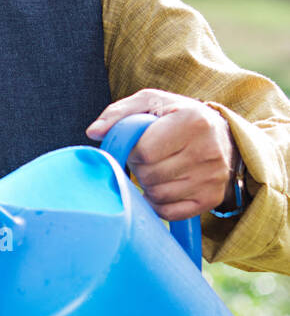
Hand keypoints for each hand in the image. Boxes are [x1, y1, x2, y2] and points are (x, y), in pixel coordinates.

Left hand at [85, 90, 236, 220]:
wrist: (223, 135)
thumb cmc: (179, 116)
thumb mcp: (151, 102)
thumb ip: (119, 113)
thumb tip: (93, 132)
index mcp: (193, 122)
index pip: (145, 151)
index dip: (133, 150)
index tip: (139, 144)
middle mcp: (208, 151)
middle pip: (150, 175)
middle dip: (140, 168)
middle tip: (149, 157)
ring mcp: (212, 178)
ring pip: (158, 195)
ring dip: (148, 185)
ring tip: (158, 168)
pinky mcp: (212, 198)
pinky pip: (170, 212)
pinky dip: (159, 203)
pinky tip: (164, 186)